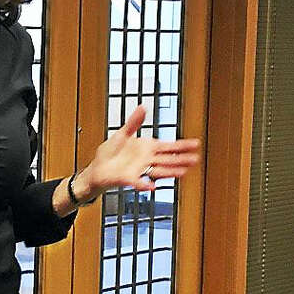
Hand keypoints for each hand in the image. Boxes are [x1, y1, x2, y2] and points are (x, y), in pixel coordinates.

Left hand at [77, 105, 200, 198]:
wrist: (97, 167)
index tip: (195, 144)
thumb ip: (134, 122)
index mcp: (147, 148)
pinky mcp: (128, 179)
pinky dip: (144, 184)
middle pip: (168, 159)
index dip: (182, 145)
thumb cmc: (110, 152)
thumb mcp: (122, 133)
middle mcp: (146, 160)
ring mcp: (139, 170)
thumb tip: (143, 107)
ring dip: (170, 172)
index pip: (168, 146)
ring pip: (159, 171)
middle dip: (182, 159)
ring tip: (183, 172)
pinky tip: (152, 187)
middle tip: (196, 159)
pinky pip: (138, 182)